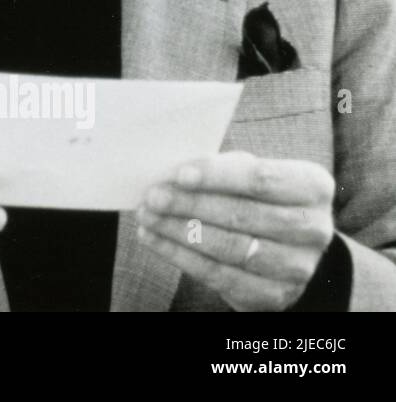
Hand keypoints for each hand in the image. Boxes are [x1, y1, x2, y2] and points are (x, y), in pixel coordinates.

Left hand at [136, 151, 334, 310]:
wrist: (286, 248)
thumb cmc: (257, 197)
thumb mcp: (250, 172)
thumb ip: (222, 168)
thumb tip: (176, 173)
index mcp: (312, 186)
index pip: (262, 179)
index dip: (217, 177)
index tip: (179, 174)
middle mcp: (314, 228)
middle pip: (243, 215)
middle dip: (191, 205)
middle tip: (153, 196)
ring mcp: (298, 266)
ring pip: (231, 248)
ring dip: (180, 231)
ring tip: (148, 218)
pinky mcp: (276, 294)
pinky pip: (221, 276)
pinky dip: (181, 257)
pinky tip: (156, 240)